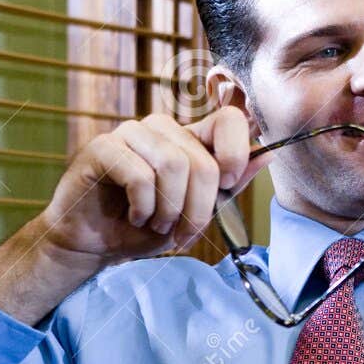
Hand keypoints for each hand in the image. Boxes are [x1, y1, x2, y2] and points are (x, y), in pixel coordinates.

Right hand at [37, 106, 265, 263]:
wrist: (95, 244)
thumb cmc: (145, 226)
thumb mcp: (196, 212)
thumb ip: (229, 185)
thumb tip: (268, 154)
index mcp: (188, 139)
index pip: (228, 120)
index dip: (237, 151)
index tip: (229, 185)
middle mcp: (161, 128)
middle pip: (203, 161)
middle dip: (198, 209)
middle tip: (183, 234)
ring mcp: (130, 133)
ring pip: (173, 165)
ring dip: (170, 210)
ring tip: (157, 225)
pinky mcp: (102, 147)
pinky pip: (140, 175)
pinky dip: (144, 207)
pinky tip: (136, 216)